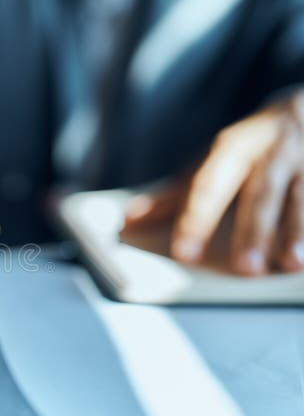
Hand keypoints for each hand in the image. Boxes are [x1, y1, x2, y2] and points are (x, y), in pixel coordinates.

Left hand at [125, 89, 303, 274]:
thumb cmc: (249, 146)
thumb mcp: (210, 162)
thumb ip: (174, 194)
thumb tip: (129, 220)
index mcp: (232, 150)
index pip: (209, 187)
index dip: (196, 220)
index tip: (184, 254)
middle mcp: (271, 153)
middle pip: (260, 195)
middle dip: (253, 232)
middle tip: (244, 269)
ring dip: (299, 232)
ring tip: (291, 265)